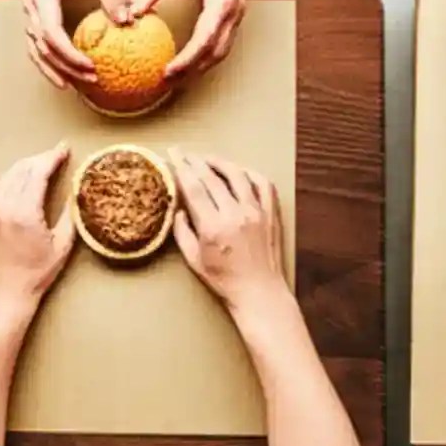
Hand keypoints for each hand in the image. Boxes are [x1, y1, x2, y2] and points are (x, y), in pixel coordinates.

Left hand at [0, 142, 76, 300]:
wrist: (9, 288)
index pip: (38, 173)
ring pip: (10, 173)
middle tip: (59, 153)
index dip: (52, 158)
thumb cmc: (36, 271)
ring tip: (46, 160)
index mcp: (25, 212)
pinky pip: (2, 183)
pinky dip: (16, 173)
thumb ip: (70, 215)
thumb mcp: (62, 244)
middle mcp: (6, 206)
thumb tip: (77, 193)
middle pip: (23, 168)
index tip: (64, 149)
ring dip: (28, 163)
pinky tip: (27, 174)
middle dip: (42, 157)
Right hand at [22, 0, 126, 89]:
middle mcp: (32, 4)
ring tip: (76, 86)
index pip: (50, 30)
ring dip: (55, 69)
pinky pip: (40, 45)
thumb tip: (125, 20)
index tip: (89, 65)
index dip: (68, 52)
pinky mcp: (38, 16)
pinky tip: (67, 76)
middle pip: (42, 45)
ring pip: (37, 49)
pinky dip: (51, 62)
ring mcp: (32, 11)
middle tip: (90, 80)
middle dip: (65, 66)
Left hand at [130, 0, 246, 83]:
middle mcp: (233, 13)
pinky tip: (189, 61)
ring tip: (178, 78)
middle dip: (193, 72)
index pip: (204, 40)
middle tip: (168, 82)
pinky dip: (205, 55)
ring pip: (221, 52)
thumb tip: (130, 13)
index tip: (168, 71)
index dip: (186, 60)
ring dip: (200, 68)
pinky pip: (221, 43)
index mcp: (221, 2)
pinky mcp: (232, 15)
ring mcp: (237, 15)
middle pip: (215, 54)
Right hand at [169, 149, 287, 312]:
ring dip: (221, 162)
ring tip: (208, 159)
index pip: (194, 187)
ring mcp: (256, 212)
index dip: (182, 167)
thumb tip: (179, 210)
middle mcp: (235, 214)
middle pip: (213, 177)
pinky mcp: (271, 214)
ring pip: (238, 174)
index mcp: (213, 227)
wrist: (260, 292)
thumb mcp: (194, 260)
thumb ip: (182, 232)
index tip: (174, 155)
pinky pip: (263, 184)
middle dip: (196, 161)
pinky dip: (250, 173)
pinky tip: (239, 171)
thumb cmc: (226, 281)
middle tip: (186, 153)